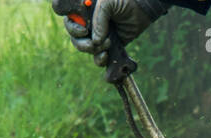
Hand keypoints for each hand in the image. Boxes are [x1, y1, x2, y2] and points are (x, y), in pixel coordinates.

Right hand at [51, 0, 166, 66]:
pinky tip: (106, 55)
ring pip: (84, 48)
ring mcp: (97, 34)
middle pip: (74, 37)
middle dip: (82, 43)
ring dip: (93, 50)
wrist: (143, 9)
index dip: (72, 26)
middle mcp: (88, 22)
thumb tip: (96, 40)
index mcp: (84, 9)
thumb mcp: (108, 2)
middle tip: (94, 42)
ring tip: (106, 44)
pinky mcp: (107, 45)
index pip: (67, 17)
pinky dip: (100, 59)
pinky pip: (97, 57)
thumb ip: (99, 19)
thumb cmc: (125, 0)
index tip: (83, 30)